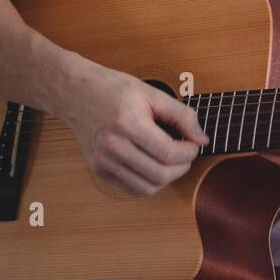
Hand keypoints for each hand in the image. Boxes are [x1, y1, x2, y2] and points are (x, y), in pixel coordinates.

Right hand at [62, 60, 208, 195]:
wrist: (77, 93)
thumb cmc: (114, 89)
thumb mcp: (152, 93)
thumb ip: (181, 115)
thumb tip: (201, 139)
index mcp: (127, 124)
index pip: (168, 153)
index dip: (189, 152)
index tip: (194, 144)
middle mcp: (112, 146)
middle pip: (160, 174)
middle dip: (182, 167)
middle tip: (186, 153)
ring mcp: (103, 162)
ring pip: (147, 188)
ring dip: (167, 178)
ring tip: (172, 161)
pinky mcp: (99, 170)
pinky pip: (132, 189)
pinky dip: (149, 183)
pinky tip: (154, 166)